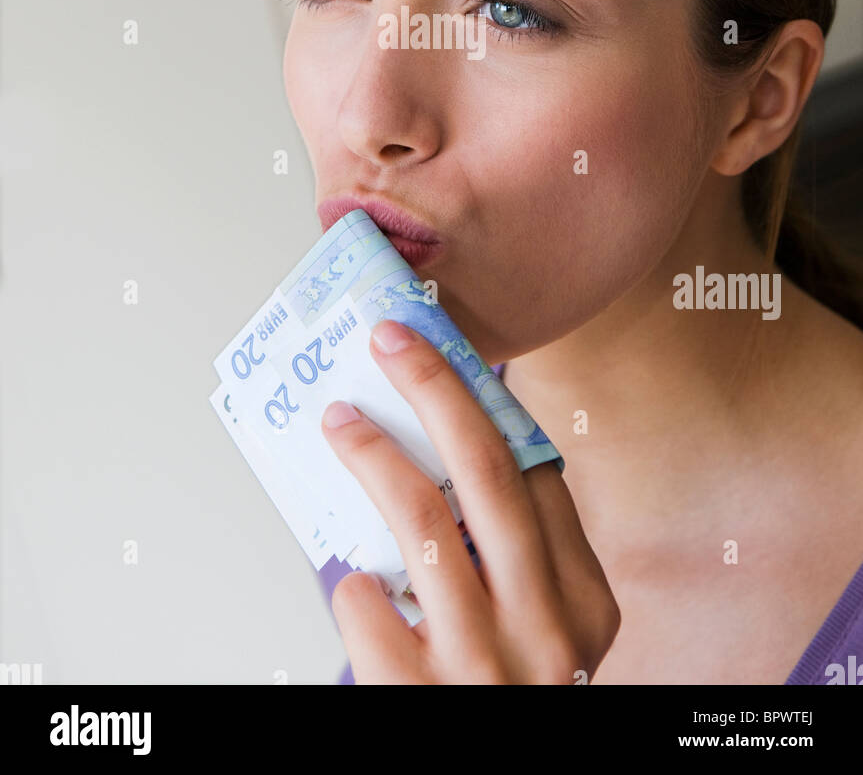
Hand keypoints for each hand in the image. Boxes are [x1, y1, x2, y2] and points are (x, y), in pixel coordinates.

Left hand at [320, 318, 620, 684]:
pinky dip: (349, 581)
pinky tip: (348, 576)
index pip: (537, 475)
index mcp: (586, 606)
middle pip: (487, 472)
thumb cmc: (515, 705)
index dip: (487, 402)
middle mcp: (546, 632)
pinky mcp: (420, 700)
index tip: (446, 352)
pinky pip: (367, 607)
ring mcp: (484, 668)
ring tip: (342, 422)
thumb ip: (515, 564)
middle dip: (436, 389)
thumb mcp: (547, 638)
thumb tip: (441, 459)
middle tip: (391, 342)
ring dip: (372, 454)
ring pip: (421, 520)